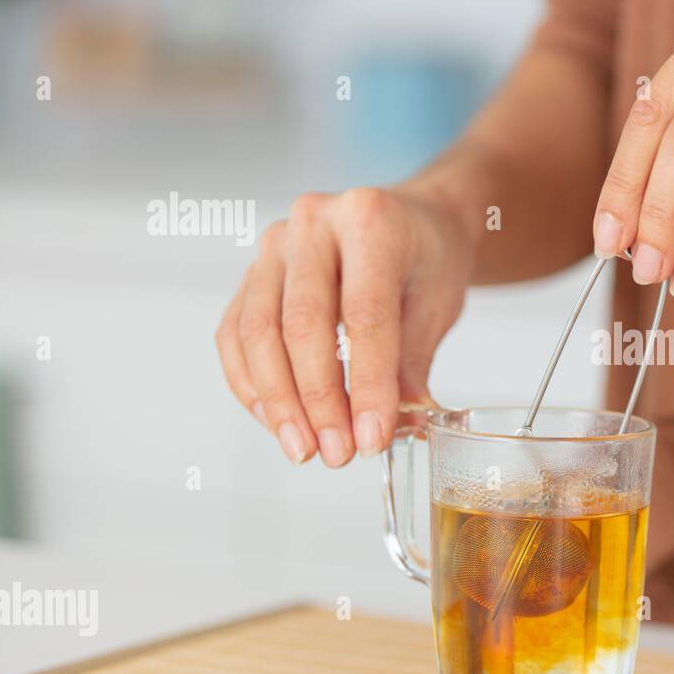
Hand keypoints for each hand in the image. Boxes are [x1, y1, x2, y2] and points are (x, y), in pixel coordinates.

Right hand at [215, 186, 472, 466]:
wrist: (413, 221)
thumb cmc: (428, 258)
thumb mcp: (438, 305)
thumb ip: (411, 365)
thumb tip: (395, 429)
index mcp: (370, 220)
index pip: (363, 314)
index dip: (367, 384)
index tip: (372, 438)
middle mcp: (314, 222)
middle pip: (302, 324)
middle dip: (319, 401)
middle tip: (337, 453)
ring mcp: (274, 245)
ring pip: (258, 333)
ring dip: (279, 402)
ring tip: (305, 449)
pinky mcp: (252, 273)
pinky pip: (235, 335)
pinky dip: (252, 385)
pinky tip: (277, 421)